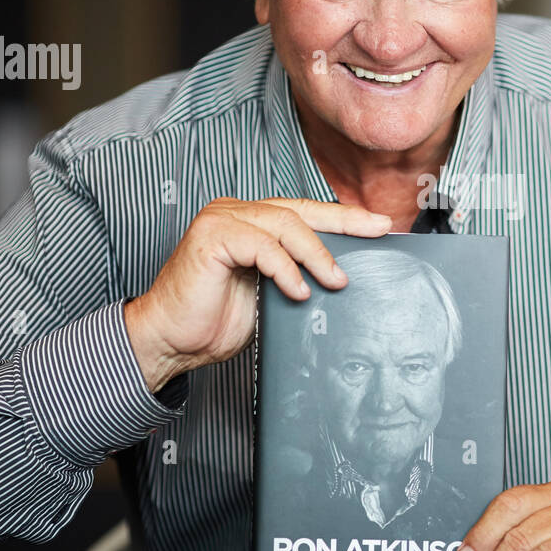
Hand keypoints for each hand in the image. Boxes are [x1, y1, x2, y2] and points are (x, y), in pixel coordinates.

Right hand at [124, 197, 390, 391]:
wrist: (170, 341)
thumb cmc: (214, 322)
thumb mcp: (270, 295)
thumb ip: (296, 276)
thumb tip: (342, 277)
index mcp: (252, 221)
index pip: (306, 213)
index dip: (344, 218)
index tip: (380, 227)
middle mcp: (236, 212)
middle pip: (301, 209)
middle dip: (345, 221)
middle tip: (378, 231)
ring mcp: (222, 219)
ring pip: (284, 223)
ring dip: (316, 253)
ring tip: (337, 281)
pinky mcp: (211, 236)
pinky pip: (261, 244)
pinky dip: (284, 268)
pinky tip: (298, 292)